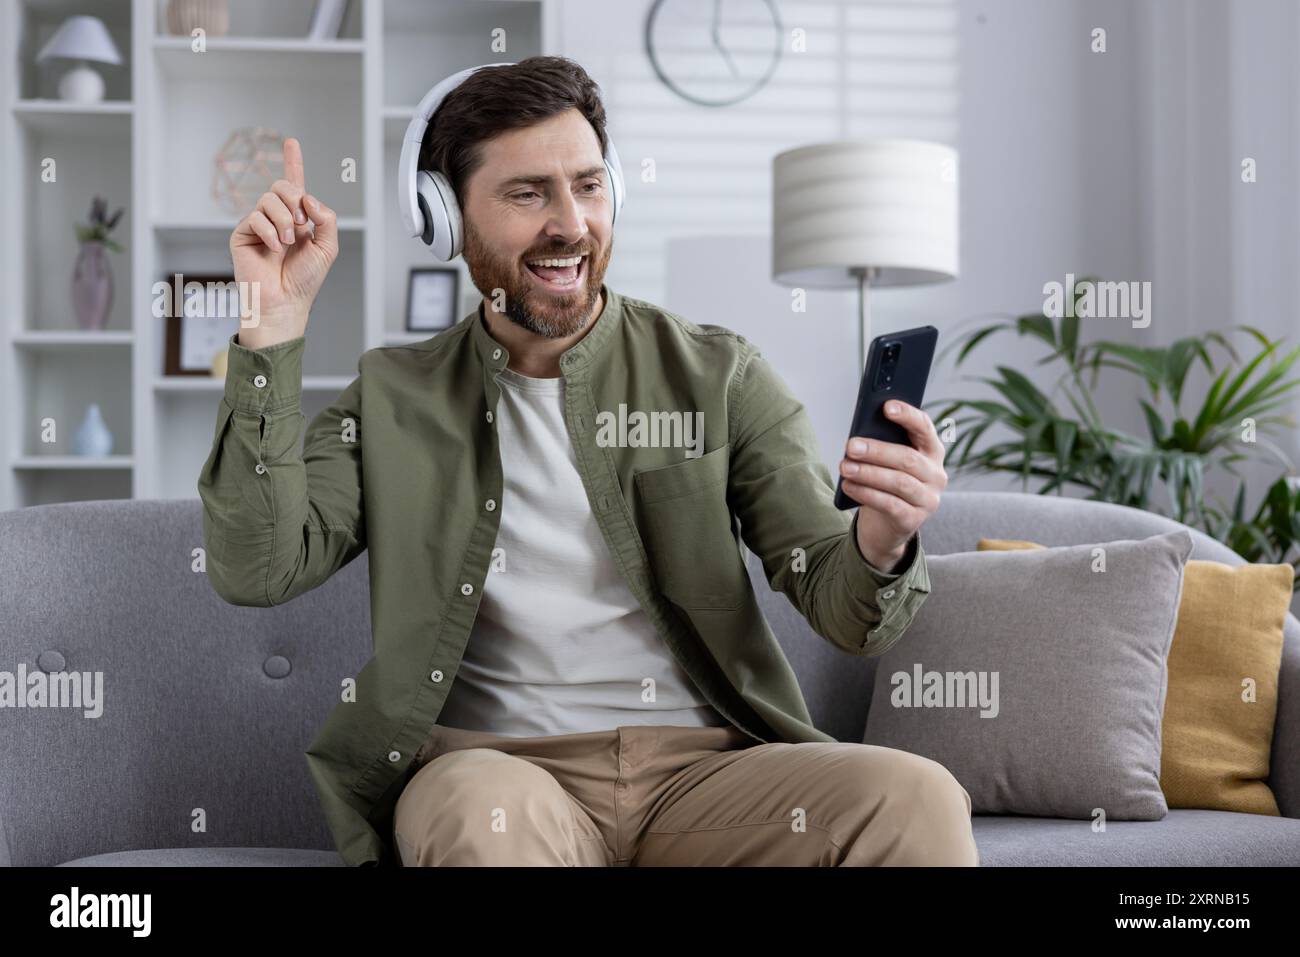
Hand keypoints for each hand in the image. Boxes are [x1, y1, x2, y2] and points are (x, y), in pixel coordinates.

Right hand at [229, 137, 338, 347]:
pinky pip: (254, 217)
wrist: (285, 301)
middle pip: (282, 186)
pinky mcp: (242, 234)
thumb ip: (326, 219)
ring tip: (288, 243)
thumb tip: (308, 197)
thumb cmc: (305, 279)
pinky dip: (269, 232)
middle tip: (301, 222)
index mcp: (298, 219)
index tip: (292, 142)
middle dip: (295, 199)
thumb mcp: (328, 247)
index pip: (295, 185)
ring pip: (268, 200)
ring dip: (284, 220)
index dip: (293, 162)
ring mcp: (258, 225)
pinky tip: (274, 248)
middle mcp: (277, 218)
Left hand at [838, 400, 946, 571]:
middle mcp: (936, 474)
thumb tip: (858, 435)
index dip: (907, 416)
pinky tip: (848, 486)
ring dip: (868, 473)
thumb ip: (882, 444)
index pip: (924, 427)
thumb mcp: (885, 461)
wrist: (886, 524)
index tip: (887, 406)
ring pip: (898, 482)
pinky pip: (889, 504)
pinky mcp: (913, 520)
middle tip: (850, 446)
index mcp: (932, 451)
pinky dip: (866, 493)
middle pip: (907, 458)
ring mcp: (928, 499)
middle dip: (877, 451)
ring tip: (844, 467)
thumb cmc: (885, 482)